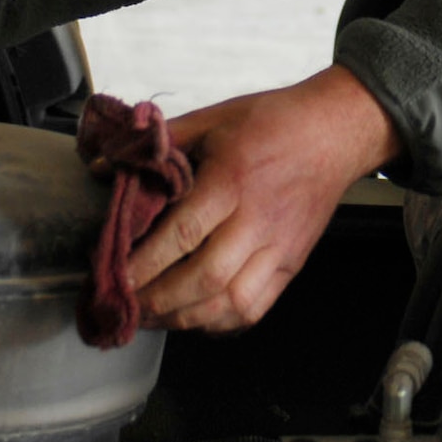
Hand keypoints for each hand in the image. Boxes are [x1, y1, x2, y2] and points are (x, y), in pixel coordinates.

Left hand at [128, 65, 400, 331]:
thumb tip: (105, 164)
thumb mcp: (214, 118)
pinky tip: (196, 318)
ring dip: (185, 318)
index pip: (182, 234)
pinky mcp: (292, 263)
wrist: (336, 131)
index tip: (112, 275)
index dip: (144, 263)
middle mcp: (257, 220)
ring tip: (153, 317)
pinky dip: (221, 322)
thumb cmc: (275, 122)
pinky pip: (256, 308)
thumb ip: (161, 143)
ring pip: (230, 303)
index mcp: (232, 180)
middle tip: (124, 304)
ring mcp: (279, 247)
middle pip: (204, 278)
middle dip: (157, 300)